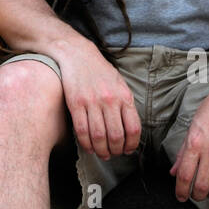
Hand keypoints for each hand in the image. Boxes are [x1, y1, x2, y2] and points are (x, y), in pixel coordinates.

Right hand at [58, 41, 141, 160]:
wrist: (76, 54)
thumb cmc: (100, 71)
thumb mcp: (119, 84)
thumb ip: (126, 104)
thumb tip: (130, 130)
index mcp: (124, 96)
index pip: (133, 128)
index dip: (132, 145)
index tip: (128, 151)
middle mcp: (109, 100)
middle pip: (116, 136)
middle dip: (116, 151)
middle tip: (114, 155)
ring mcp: (91, 102)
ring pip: (99, 136)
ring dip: (101, 151)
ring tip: (102, 154)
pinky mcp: (75, 103)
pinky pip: (82, 130)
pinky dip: (86, 144)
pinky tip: (89, 147)